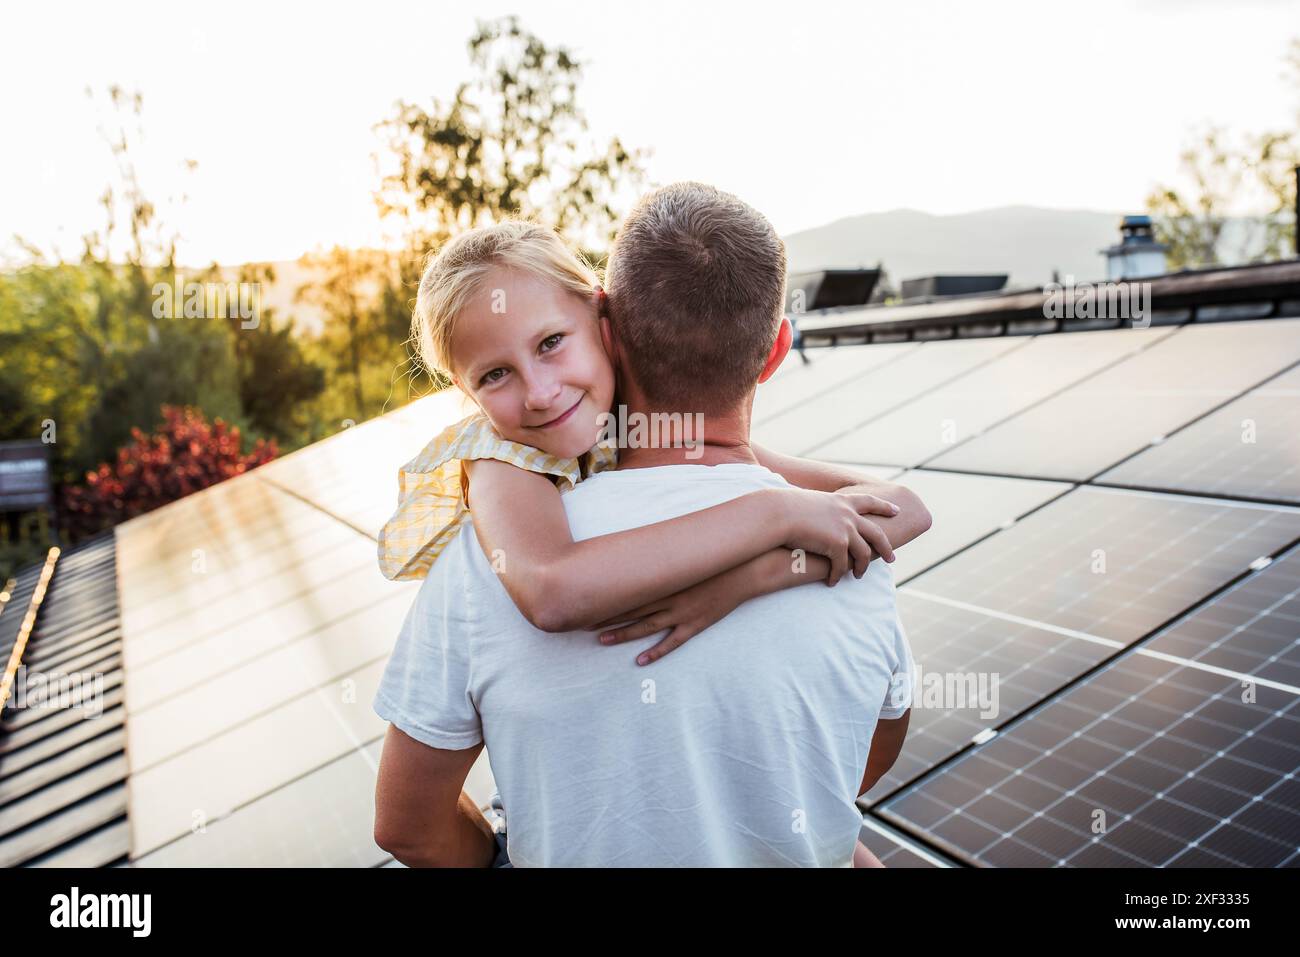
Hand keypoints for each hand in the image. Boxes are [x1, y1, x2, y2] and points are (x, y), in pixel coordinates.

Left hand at [592, 567, 747, 665]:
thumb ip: (664, 558)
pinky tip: (640, 661)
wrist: (744, 570)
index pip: (628, 589)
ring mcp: (682, 613)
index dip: (606, 596)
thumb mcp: (685, 556)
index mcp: (665, 579)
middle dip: (605, 615)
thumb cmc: (713, 560)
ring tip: (601, 640)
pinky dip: (655, 652)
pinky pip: (672, 642)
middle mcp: (669, 597)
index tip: (585, 600)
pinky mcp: (695, 624)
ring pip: (646, 626)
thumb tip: (642, 553)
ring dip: (623, 634)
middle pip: (630, 608)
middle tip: (581, 622)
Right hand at [779, 487, 897, 585]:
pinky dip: (838, 576)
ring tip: (859, 576)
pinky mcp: (838, 545)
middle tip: (891, 559)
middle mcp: (849, 515)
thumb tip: (815, 517)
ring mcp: (846, 530)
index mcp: (842, 501)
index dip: (884, 506)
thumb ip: (818, 510)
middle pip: (876, 533)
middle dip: (886, 547)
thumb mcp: (807, 502)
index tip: (896, 510)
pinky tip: (832, 582)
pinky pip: (842, 566)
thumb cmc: (784, 508)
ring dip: (861, 567)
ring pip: (863, 554)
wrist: (778, 513)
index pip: (869, 501)